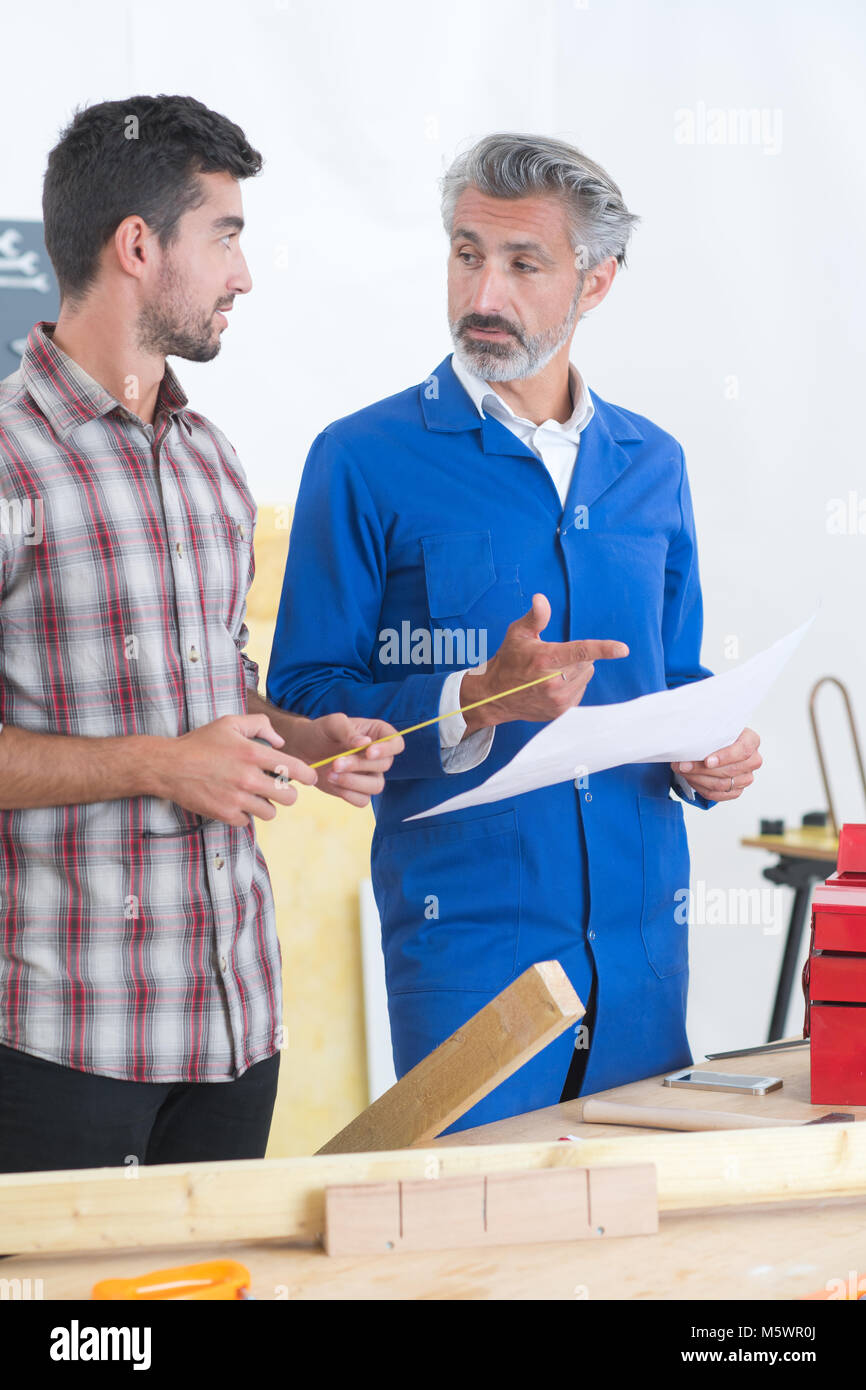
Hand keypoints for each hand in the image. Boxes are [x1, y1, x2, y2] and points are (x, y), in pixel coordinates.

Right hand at [151, 713, 316, 826]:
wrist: (168, 766)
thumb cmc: (201, 742)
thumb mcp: (230, 723)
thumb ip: (260, 725)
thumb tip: (280, 742)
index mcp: (253, 754)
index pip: (295, 769)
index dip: (309, 775)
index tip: (310, 778)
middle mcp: (248, 778)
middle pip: (290, 797)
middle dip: (288, 793)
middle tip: (278, 788)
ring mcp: (237, 799)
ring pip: (271, 812)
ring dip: (267, 805)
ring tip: (255, 795)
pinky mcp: (226, 814)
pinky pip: (248, 821)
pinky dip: (246, 814)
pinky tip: (236, 802)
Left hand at [290, 713, 405, 807]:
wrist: (303, 749)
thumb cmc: (321, 731)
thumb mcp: (332, 723)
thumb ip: (348, 731)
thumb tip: (365, 743)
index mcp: (378, 734)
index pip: (396, 743)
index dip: (387, 749)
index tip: (369, 752)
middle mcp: (378, 756)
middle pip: (384, 765)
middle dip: (359, 766)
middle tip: (335, 763)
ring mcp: (369, 775)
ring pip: (377, 786)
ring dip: (354, 783)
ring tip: (330, 774)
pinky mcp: (357, 790)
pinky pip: (363, 800)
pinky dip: (348, 795)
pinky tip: (332, 784)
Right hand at [460, 593, 628, 732]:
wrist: (495, 696)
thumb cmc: (508, 661)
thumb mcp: (518, 634)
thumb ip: (535, 617)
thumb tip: (541, 598)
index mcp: (546, 659)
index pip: (580, 651)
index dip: (604, 649)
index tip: (623, 649)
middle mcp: (554, 682)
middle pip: (587, 662)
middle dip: (577, 656)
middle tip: (554, 657)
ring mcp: (558, 699)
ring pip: (586, 676)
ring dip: (576, 671)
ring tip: (552, 672)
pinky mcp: (561, 711)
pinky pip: (581, 690)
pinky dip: (573, 685)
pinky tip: (553, 685)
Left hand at [672, 727, 762, 801]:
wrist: (715, 745)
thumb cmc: (716, 735)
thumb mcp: (714, 728)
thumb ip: (706, 734)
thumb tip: (688, 744)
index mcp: (751, 740)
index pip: (743, 750)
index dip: (725, 757)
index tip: (707, 761)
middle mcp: (753, 760)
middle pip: (730, 770)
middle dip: (702, 769)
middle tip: (684, 765)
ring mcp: (746, 777)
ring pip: (722, 784)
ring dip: (698, 779)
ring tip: (683, 771)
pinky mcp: (737, 790)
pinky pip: (717, 795)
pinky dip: (700, 788)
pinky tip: (690, 779)